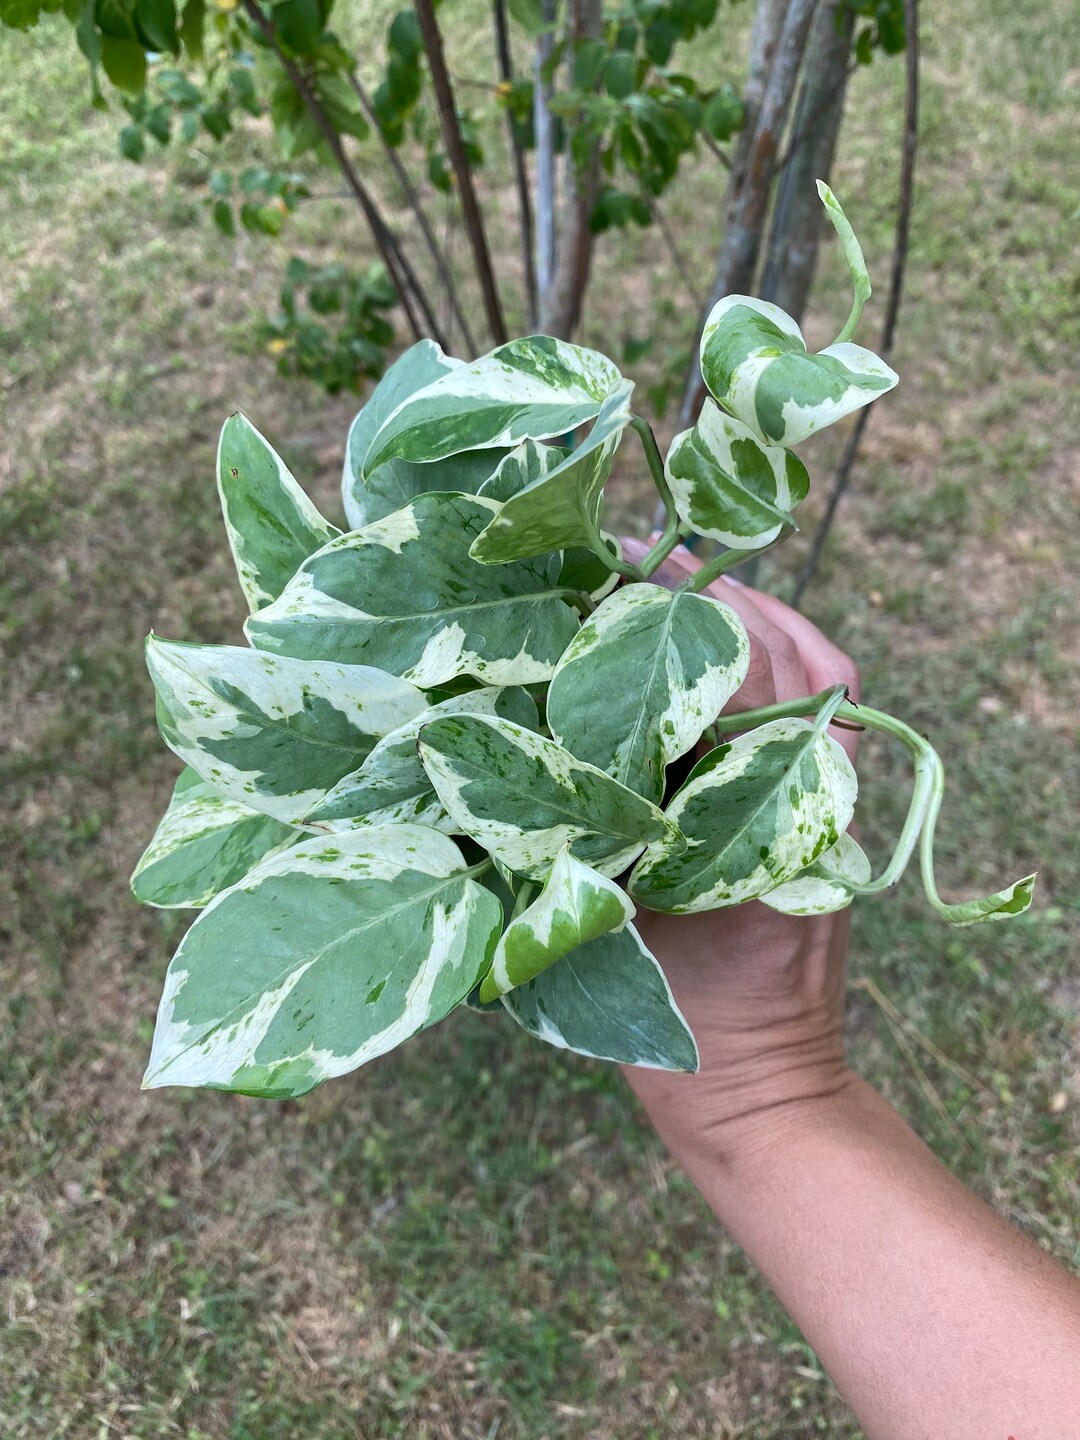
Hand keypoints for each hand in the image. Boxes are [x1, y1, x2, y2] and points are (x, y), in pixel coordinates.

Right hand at [618, 540, 861, 1166]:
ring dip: (753, 620)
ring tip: (675, 580)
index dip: (682, 621)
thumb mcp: (613, 927)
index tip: (614, 576)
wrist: (759, 1091)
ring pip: (819, 679)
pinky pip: (814, 715)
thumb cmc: (677, 1027)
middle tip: (638, 558)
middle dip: (718, 599)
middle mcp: (817, 801)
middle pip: (796, 661)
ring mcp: (831, 806)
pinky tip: (708, 648)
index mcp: (768, 821)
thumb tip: (530, 728)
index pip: (745, 687)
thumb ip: (588, 835)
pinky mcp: (823, 815)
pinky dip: (772, 664)